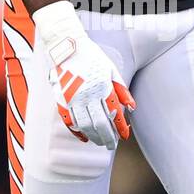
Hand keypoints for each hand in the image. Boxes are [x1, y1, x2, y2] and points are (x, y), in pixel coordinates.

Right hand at [34, 1, 135, 149]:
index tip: (124, 135)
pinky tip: (83, 137)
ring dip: (94, 137)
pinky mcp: (62, 100)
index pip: (115, 113)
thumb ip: (122, 90)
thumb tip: (131, 108)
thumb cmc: (93, 58)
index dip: (120, 127)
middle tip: (111, 145)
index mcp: (103, 87)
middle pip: (100, 124)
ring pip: (85, 125)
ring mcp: (74, 99)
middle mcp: (89, 95)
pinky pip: (69, 121)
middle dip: (108, 137)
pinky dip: (76, 132)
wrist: (68, 48)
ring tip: (99, 142)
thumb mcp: (112, 70)